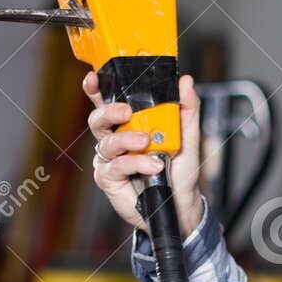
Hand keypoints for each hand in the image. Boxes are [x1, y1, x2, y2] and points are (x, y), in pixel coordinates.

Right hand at [84, 69, 202, 239]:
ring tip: (147, 143)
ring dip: (127, 140)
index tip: (93, 78)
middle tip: (126, 112)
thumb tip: (186, 81)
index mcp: (128, 124)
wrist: (182, 203)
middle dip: (109, 111)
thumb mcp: (188, 136)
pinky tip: (152, 166)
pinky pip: (115, 167)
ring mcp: (110, 160)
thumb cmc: (180, 171)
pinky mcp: (109, 179)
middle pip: (98, 120)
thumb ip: (186, 108)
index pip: (107, 102)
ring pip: (107, 143)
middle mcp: (115, 139)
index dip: (96, 90)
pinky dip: (134, 164)